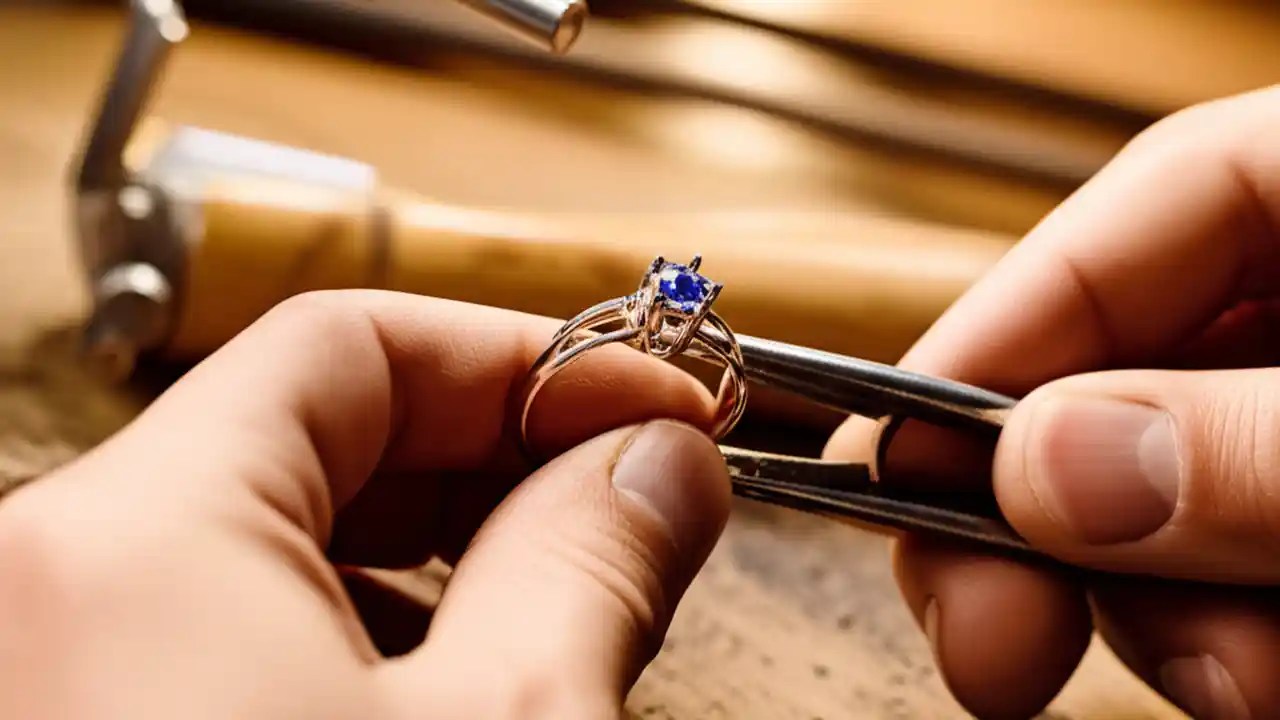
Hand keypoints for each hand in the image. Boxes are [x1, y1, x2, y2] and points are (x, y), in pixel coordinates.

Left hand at [0, 292, 729, 718]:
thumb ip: (591, 566)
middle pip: (315, 438)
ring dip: (444, 556)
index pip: (354, 344)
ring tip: (564, 604)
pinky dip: (365, 635)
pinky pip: (232, 632)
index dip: (530, 361)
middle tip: (626, 494)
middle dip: (498, 458)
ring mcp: (58, 664)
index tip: (643, 402)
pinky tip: (455, 684)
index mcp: (127, 550)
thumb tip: (658, 464)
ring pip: (279, 543)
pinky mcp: (88, 718)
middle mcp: (51, 592)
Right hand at [827, 86, 1279, 718]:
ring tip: (1225, 684)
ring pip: (1169, 496)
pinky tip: (1255, 681)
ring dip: (1151, 609)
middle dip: (1045, 512)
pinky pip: (1239, 573)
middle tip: (988, 636)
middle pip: (1129, 371)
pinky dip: (1224, 639)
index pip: (1151, 204)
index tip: (895, 449)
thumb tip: (1048, 471)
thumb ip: (1257, 445)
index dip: (1007, 325)